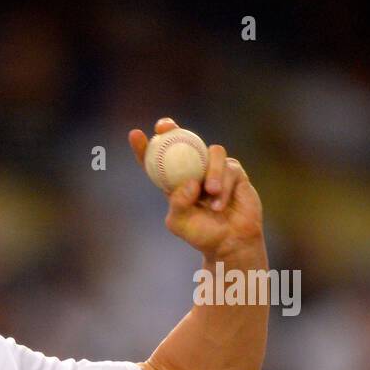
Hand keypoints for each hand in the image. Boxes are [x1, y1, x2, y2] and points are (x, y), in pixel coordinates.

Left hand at [129, 118, 263, 260]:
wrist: (230, 242)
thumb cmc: (201, 234)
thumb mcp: (180, 222)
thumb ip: (178, 203)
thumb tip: (189, 182)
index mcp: (173, 182)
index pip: (156, 161)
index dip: (144, 147)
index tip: (135, 134)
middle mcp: (193, 171)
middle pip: (182, 141)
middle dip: (172, 129)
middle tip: (165, 127)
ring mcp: (214, 169)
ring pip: (212, 152)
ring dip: (210, 171)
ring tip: (210, 193)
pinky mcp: (234, 173)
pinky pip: (229, 168)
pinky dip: (223, 186)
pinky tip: (219, 205)